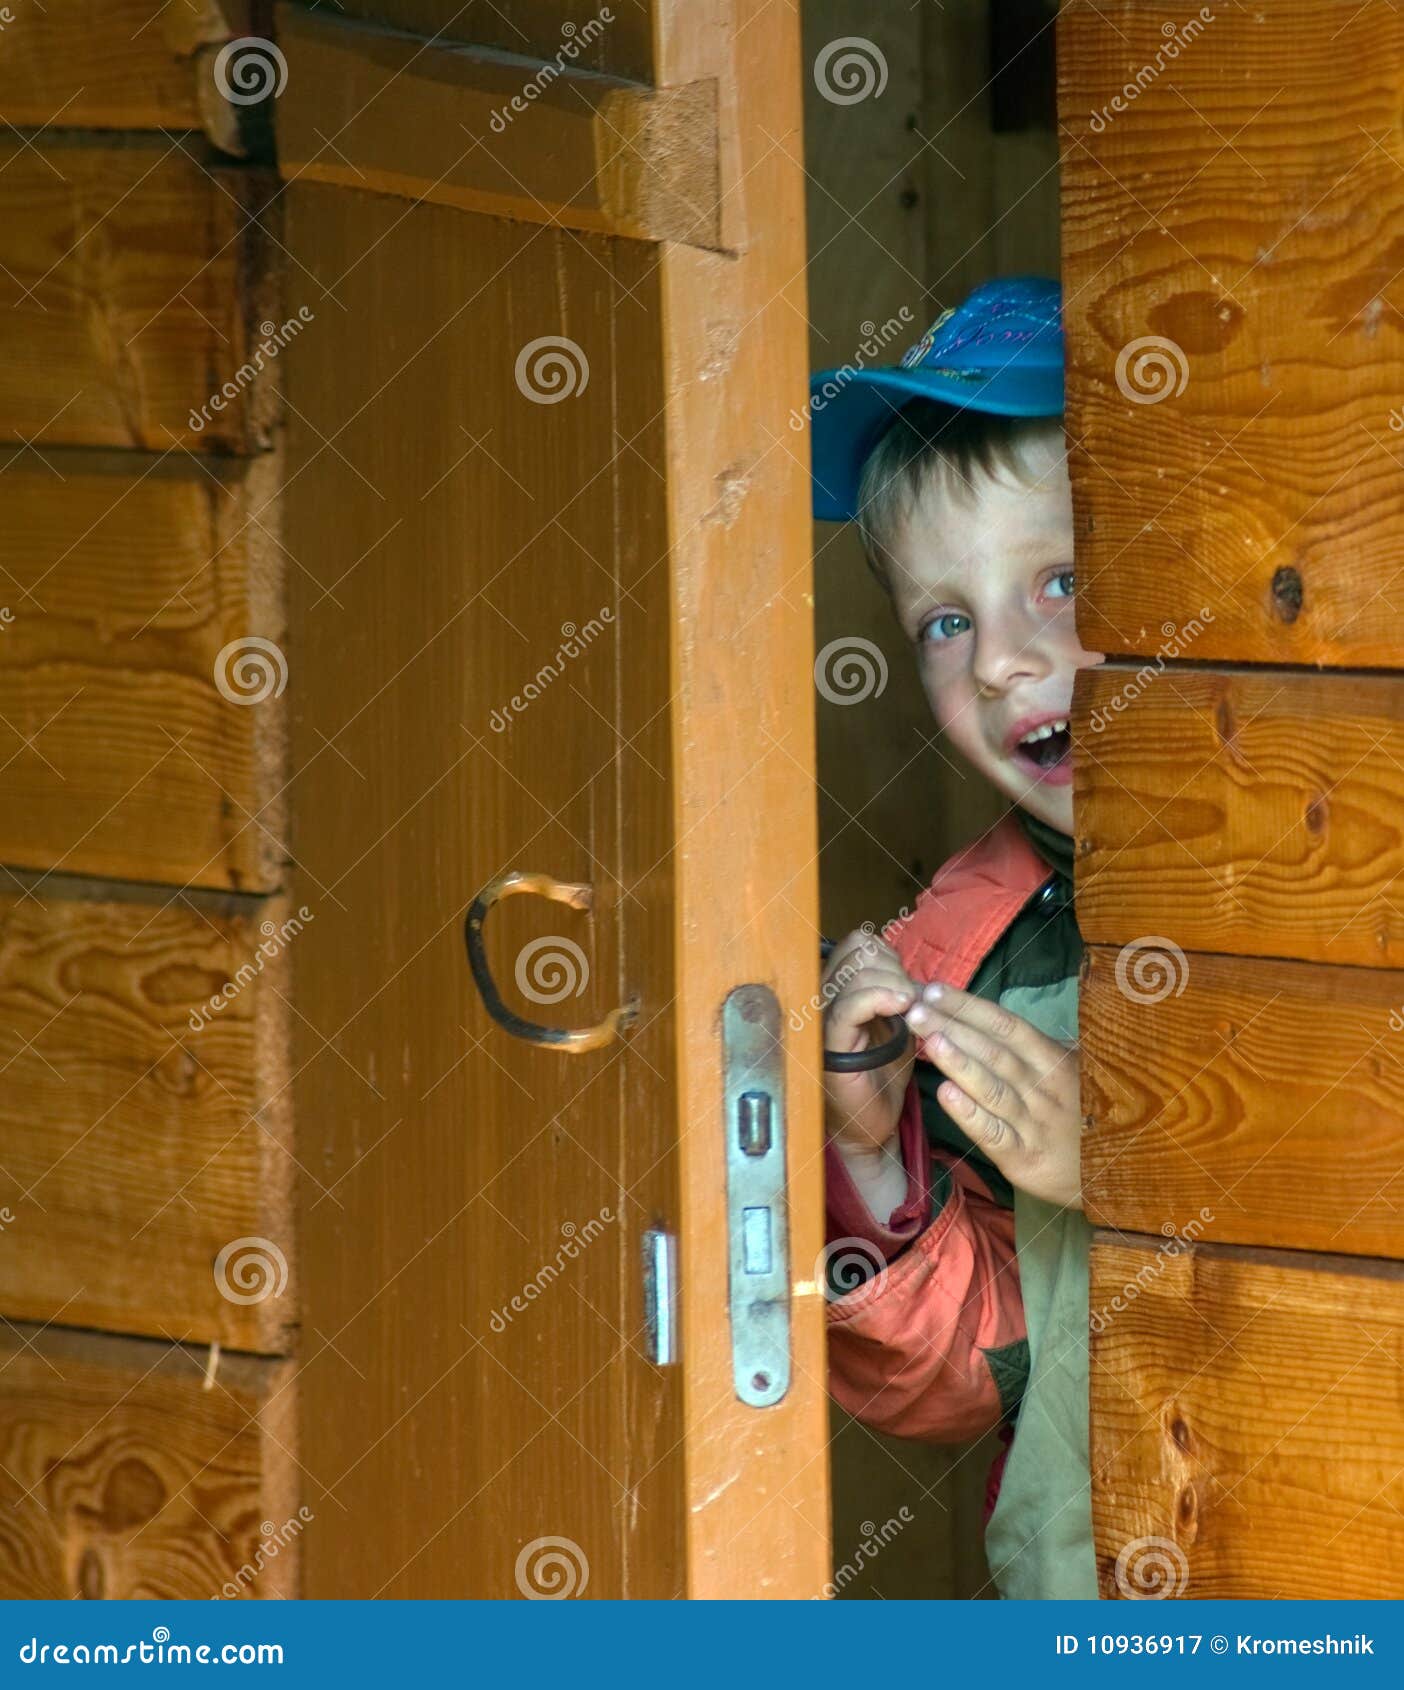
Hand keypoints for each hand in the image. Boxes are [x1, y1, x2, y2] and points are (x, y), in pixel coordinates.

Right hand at [820, 927, 919, 1157]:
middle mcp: (821, 997)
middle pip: (857, 951)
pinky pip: (851, 1006)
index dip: (888, 955)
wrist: (875, 1122)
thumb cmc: (883, 1073)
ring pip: (857, 973)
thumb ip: (898, 991)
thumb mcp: (897, 1022)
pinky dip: (881, 999)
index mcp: (835, 988)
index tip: (905, 985)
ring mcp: (821, 1018)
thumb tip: (911, 973)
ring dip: (894, 985)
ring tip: (908, 1011)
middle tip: (908, 1002)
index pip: (858, 943)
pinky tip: (901, 1008)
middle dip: (893, 969)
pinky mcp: (828, 1043)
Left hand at [913, 981, 1082, 1209]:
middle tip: (913, 1009)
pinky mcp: (1023, 1157)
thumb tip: (991, 1014)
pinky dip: (970, 1114)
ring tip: (928, 1041)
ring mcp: (1033, 1123)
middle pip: (992, 1051)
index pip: (1006, 1026)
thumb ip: (1037, 1045)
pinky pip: (993, 1133)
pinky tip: (945, 1095)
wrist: (1115, 1173)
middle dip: (952, 1027)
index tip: (932, 990)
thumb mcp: (1074, 1070)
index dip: (970, 1007)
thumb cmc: (1084, 1113)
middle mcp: (1042, 1087)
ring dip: (958, 1063)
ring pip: (991, 1087)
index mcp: (1053, 1060)